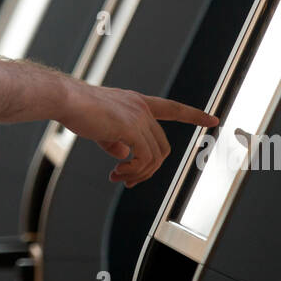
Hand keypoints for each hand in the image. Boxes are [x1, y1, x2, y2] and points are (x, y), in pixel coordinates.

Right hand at [58, 82, 218, 187]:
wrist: (66, 99)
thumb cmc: (78, 110)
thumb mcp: (102, 126)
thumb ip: (117, 141)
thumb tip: (125, 157)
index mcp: (137, 102)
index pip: (172, 108)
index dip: (193, 115)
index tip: (213, 119)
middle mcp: (142, 107)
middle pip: (162, 146)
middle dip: (148, 169)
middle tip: (126, 180)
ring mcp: (139, 116)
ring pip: (155, 156)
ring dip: (139, 173)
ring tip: (118, 177)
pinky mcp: (132, 128)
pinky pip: (144, 158)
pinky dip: (134, 171)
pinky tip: (117, 172)